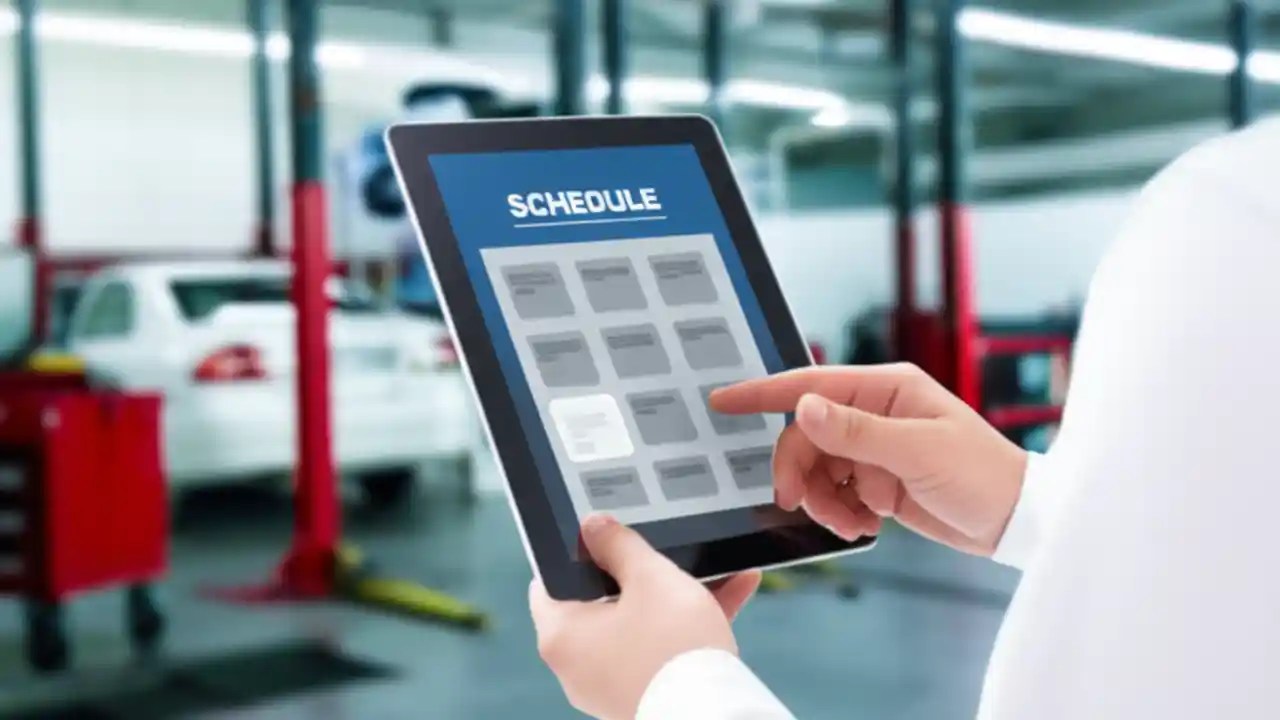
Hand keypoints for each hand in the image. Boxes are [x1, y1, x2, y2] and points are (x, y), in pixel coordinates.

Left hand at [530, 515, 761, 719]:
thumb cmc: (674, 646)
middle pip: (601, 602)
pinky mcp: (641, 699)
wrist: (714, 719)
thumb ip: (619, 545)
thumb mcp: (650, 578)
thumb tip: (593, 525)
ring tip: (718, 570)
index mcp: (561, 634)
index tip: (606, 535)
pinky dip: (685, 628)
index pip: (551, 580)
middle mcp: (575, 666)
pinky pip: (658, 651)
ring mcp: (608, 687)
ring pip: (639, 625)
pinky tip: (733, 593)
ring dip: (675, 597)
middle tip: (665, 550)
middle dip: (641, 573)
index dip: (578, 552)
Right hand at [711, 363, 1026, 555]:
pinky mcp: (877, 480)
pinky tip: (865, 526)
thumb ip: (856, 431)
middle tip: (798, 504)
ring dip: (824, 500)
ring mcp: (874, 448)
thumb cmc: (982, 475)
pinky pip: (835, 493)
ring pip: (817, 470)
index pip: (810, 384)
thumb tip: (804, 407)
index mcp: (886, 388)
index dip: (762, 393)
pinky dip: (840, 513)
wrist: (1018, 522)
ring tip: (853, 523)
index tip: (723, 401)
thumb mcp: (918, 451)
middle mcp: (875, 413)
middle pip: (806, 436)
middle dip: (800, 472)